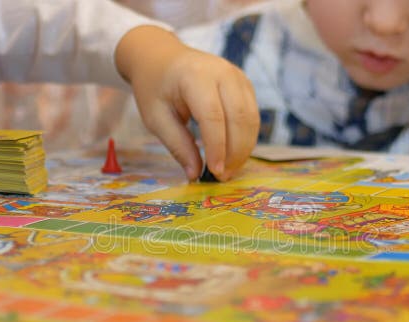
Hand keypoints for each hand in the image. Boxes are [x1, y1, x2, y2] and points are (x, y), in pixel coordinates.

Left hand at [116, 26, 259, 180]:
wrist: (162, 58)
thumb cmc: (155, 88)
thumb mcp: (156, 118)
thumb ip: (177, 145)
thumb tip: (195, 174)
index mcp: (195, 76)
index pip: (213, 116)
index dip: (217, 147)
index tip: (214, 172)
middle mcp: (222, 72)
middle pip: (239, 118)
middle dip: (235, 152)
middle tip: (223, 177)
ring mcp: (237, 76)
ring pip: (251, 119)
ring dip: (244, 149)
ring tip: (228, 170)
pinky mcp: (245, 84)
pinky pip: (253, 116)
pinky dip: (246, 139)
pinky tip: (233, 154)